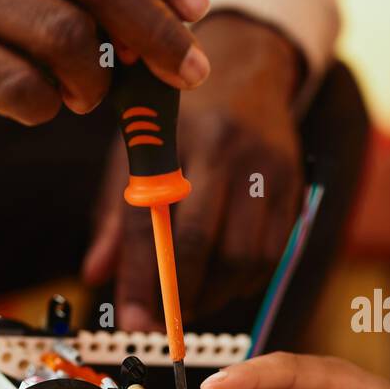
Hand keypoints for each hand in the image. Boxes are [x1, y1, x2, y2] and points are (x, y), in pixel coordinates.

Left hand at [83, 13, 302, 329]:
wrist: (250, 67)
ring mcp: (266, 168)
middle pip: (201, 244)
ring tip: (191, 302)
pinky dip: (244, 281)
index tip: (132, 321)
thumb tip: (95, 275)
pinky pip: (272, 254)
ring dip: (214, 294)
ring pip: (242, 257)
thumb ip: (115, 215)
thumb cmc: (183, 117)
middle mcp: (225, 150)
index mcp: (175, 138)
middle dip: (179, 295)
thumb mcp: (137, 149)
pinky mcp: (294, 184)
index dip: (139, 277)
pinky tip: (224, 281)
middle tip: (163, 320)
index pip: (150, 220)